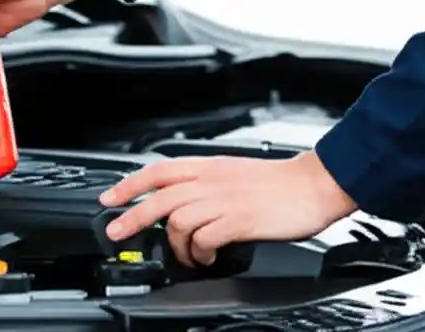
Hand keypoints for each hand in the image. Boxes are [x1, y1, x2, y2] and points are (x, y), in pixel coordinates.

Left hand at [99, 152, 357, 266]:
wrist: (313, 186)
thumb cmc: (280, 183)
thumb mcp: (235, 173)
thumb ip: (208, 184)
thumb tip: (183, 202)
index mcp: (210, 166)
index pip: (159, 171)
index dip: (130, 184)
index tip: (111, 198)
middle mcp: (213, 180)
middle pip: (160, 197)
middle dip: (133, 217)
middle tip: (118, 233)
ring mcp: (224, 200)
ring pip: (179, 222)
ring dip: (177, 246)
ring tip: (188, 256)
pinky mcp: (238, 220)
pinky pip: (203, 239)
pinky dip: (199, 253)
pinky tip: (206, 257)